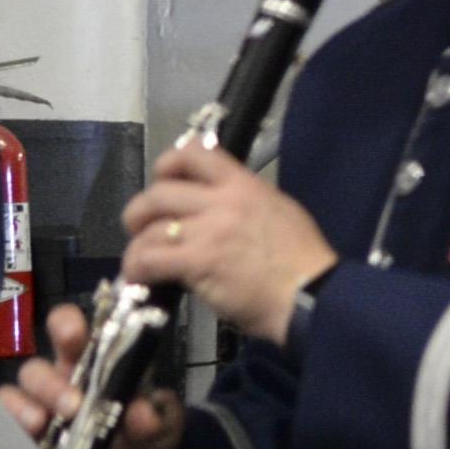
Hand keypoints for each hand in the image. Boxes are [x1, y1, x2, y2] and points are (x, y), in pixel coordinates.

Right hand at [1, 306, 185, 448]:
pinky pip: (3, 424)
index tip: (72, 334)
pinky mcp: (24, 438)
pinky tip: (27, 437)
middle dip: (48, 383)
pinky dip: (11, 427)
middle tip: (72, 405)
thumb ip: (153, 422)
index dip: (65, 326)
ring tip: (41, 423)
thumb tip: (141, 413)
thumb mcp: (160, 431)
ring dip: (25, 407)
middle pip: (36, 368)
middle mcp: (58, 382)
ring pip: (14, 395)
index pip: (69, 333)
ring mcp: (37, 410)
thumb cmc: (144, 443)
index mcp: (91, 366)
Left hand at [117, 142, 338, 345]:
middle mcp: (223, 201)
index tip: (162, 180)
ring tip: (139, 261)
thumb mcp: (278, 212)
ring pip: (150, 228)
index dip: (168, 163)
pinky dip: (136, 268)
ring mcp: (208, 230)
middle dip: (139, 210)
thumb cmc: (301, 261)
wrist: (312, 296)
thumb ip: (242, 203)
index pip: (195, 153)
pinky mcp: (198, 261)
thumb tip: (212, 208)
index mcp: (244, 185)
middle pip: (159, 192)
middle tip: (139, 227)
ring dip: (137, 246)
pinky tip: (140, 278)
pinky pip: (150, 258)